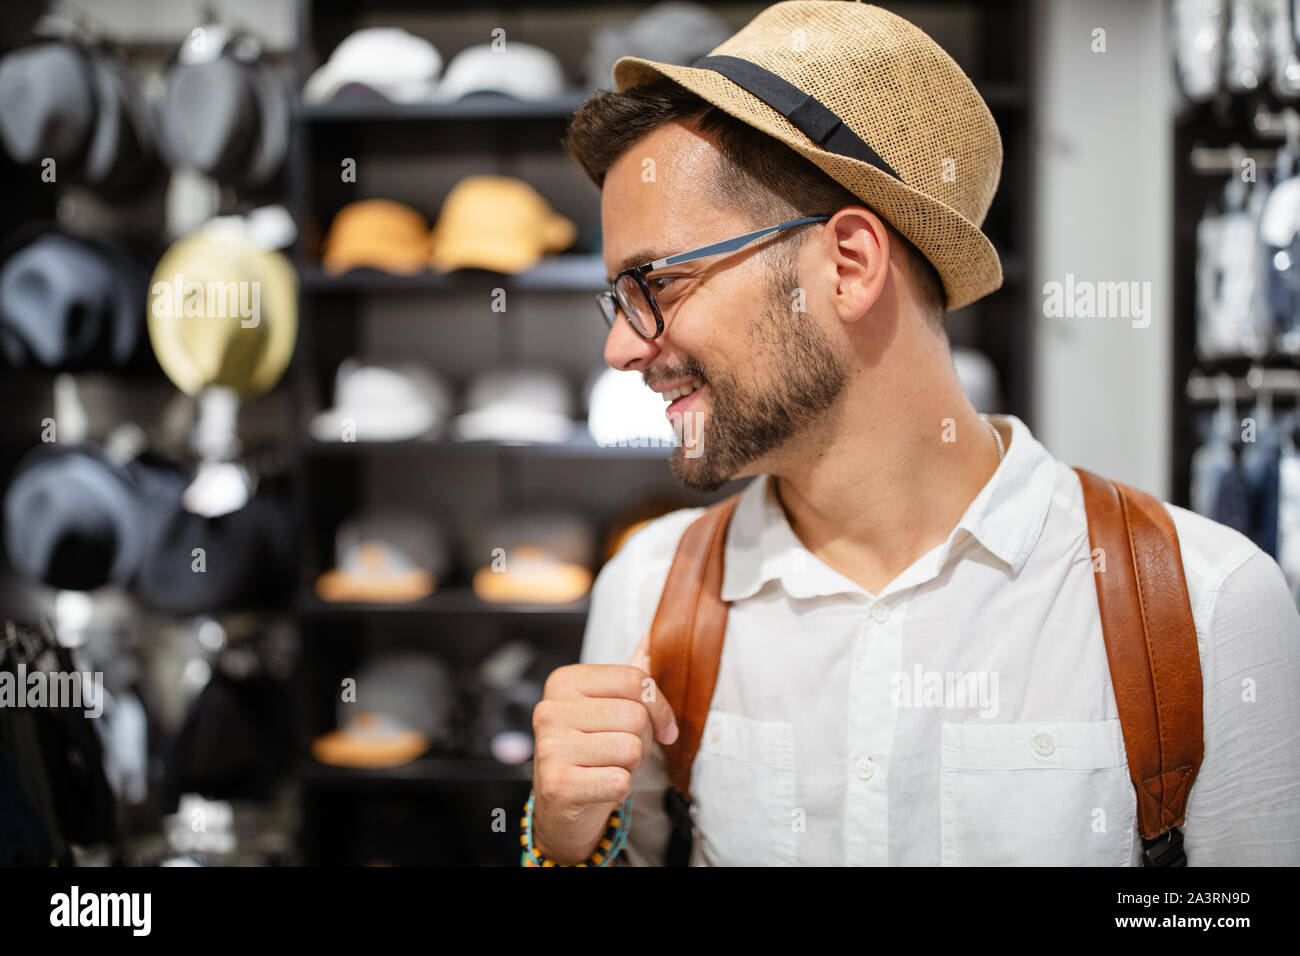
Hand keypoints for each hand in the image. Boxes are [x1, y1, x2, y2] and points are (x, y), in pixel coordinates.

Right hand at [529, 634, 677, 862]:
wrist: (561, 807)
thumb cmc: (591, 752)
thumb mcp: (607, 707)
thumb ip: (630, 675)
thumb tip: (653, 637)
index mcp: (564, 681)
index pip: (634, 679)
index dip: (660, 708)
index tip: (664, 728)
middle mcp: (551, 710)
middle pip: (636, 716)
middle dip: (643, 741)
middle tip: (623, 753)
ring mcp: (550, 747)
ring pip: (631, 748)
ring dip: (631, 766)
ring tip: (609, 767)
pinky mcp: (558, 785)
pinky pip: (620, 781)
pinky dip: (620, 789)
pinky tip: (600, 787)